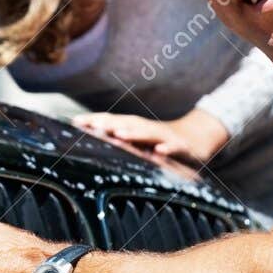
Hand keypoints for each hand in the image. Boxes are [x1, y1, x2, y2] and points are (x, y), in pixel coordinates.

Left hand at [72, 108, 230, 163]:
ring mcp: (165, 138)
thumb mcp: (138, 143)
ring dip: (134, 133)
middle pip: (126, 124)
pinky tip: (159, 151)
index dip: (94, 121)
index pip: (112, 122)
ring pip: (148, 134)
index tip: (75, 122)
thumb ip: (118, 142)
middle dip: (108, 124)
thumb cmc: (161, 142)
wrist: (197, 139)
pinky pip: (175, 148)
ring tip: (119, 134)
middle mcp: (148, 130)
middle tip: (90, 125)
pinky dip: (167, 148)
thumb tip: (91, 138)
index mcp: (136, 129)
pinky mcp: (183, 148)